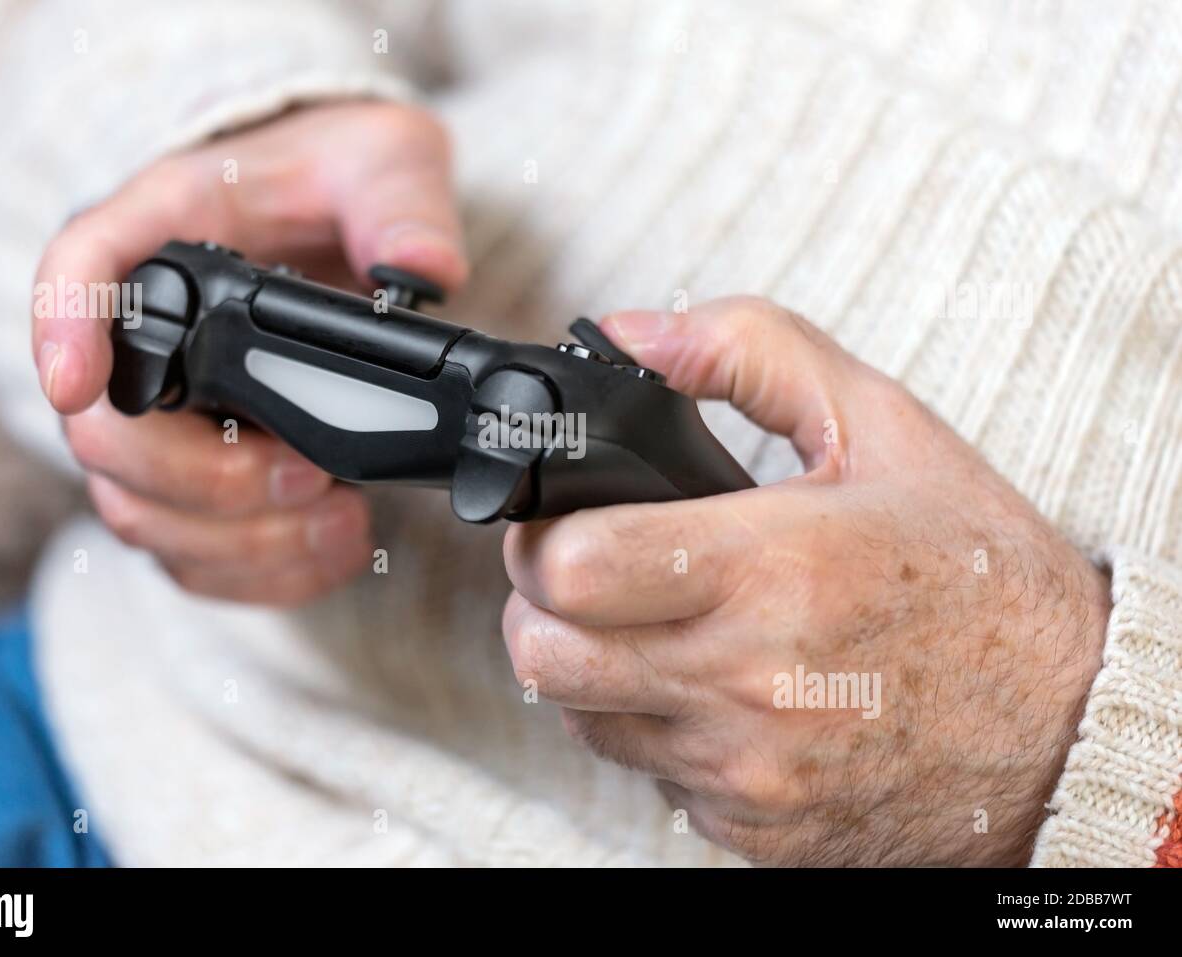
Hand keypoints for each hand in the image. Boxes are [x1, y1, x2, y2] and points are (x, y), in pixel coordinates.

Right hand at [33, 102, 466, 604]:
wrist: (345, 225)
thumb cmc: (343, 181)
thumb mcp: (384, 159)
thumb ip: (399, 203)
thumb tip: (422, 268)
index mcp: (166, 236)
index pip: (79, 277)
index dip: (62, 332)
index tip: (74, 382)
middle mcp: (147, 339)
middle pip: (106, 436)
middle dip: (204, 478)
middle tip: (310, 474)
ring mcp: (166, 423)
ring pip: (141, 514)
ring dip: (237, 541)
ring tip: (340, 521)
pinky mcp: (201, 485)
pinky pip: (193, 558)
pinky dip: (258, 575)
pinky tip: (335, 548)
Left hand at [501, 297, 1110, 865]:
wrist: (1066, 723)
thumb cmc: (978, 575)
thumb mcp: (880, 426)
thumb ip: (749, 352)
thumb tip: (630, 333)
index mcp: (772, 569)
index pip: (568, 568)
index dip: (544, 537)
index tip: (568, 521)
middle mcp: (748, 682)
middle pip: (545, 652)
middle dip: (546, 605)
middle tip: (596, 575)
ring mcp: (747, 768)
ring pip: (582, 718)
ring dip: (596, 668)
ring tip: (665, 627)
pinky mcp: (753, 827)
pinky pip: (651, 776)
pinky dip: (660, 731)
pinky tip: (720, 692)